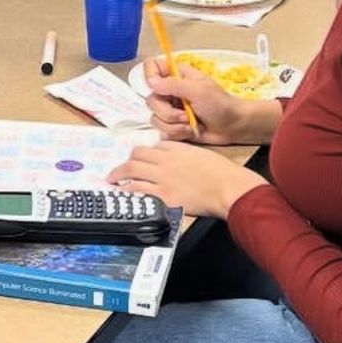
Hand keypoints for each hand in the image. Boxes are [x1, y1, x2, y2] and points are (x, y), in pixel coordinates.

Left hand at [108, 140, 266, 219]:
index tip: (142, 159)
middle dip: (127, 160)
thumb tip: (178, 160)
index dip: (146, 153)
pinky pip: (138, 190)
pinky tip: (123, 192)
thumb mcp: (204, 155)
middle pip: (138, 155)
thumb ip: (188, 155)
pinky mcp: (163, 196)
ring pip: (132, 169)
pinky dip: (127, 190)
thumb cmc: (224, 174)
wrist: (229, 188)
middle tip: (121, 168)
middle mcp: (166, 161)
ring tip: (112, 178)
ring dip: (119, 173)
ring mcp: (163, 178)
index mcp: (178, 149)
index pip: (155, 146)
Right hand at [142, 56, 250, 144]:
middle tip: (186, 114)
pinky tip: (190, 131)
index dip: (150, 77)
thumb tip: (151, 82)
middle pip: (150, 99)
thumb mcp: (199, 90)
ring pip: (155, 118)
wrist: (233, 127)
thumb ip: (173, 84)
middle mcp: (170, 91)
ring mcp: (170, 109)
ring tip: (191, 124)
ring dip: (174, 125)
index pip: (151, 67)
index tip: (160, 88)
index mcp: (176, 75)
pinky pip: (162, 131)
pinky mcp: (173, 125)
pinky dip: (176, 134)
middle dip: (168, 112)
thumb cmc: (221, 105)